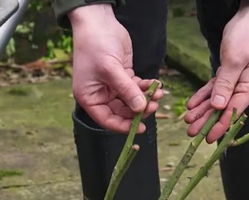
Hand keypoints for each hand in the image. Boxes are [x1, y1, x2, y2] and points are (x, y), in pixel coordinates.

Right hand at [68, 5, 164, 133]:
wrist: (98, 21)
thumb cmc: (95, 45)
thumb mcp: (110, 69)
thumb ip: (126, 90)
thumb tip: (141, 109)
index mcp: (89, 97)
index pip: (106, 119)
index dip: (123, 126)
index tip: (141, 128)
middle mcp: (100, 94)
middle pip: (122, 112)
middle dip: (139, 110)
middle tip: (154, 105)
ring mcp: (112, 85)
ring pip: (131, 100)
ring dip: (145, 99)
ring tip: (158, 94)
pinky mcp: (123, 76)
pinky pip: (136, 88)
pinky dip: (146, 87)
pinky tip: (155, 85)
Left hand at [184, 1, 248, 142]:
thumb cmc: (247, 36)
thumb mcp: (235, 60)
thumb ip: (226, 84)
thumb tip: (219, 107)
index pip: (234, 110)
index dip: (221, 125)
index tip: (209, 138)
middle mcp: (245, 86)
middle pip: (224, 108)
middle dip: (207, 121)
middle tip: (191, 132)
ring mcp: (237, 80)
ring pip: (217, 99)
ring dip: (203, 110)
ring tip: (188, 121)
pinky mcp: (229, 72)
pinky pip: (215, 88)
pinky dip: (203, 96)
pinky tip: (192, 104)